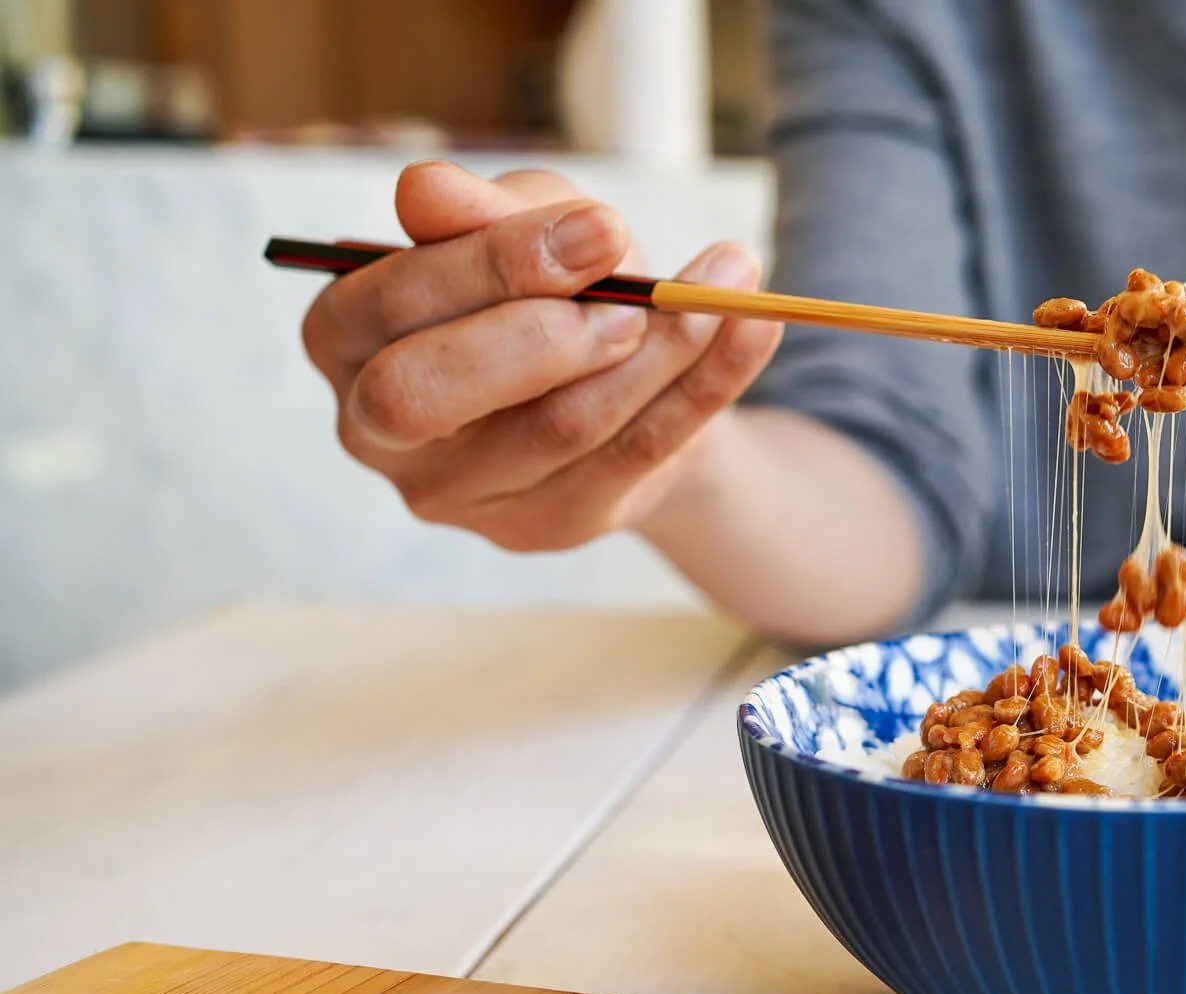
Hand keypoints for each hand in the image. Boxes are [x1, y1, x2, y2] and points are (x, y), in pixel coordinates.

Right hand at [299, 160, 782, 551]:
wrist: (629, 377)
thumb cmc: (552, 283)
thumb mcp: (524, 223)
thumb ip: (482, 210)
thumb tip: (426, 190)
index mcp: (344, 336)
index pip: (391, 302)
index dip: (492, 263)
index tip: (599, 229)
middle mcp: (377, 429)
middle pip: (426, 394)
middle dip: (539, 338)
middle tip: (634, 300)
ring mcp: (461, 494)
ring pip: (557, 427)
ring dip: (654, 351)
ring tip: (725, 290)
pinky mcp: (549, 523)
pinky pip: (636, 455)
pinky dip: (707, 385)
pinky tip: (754, 327)